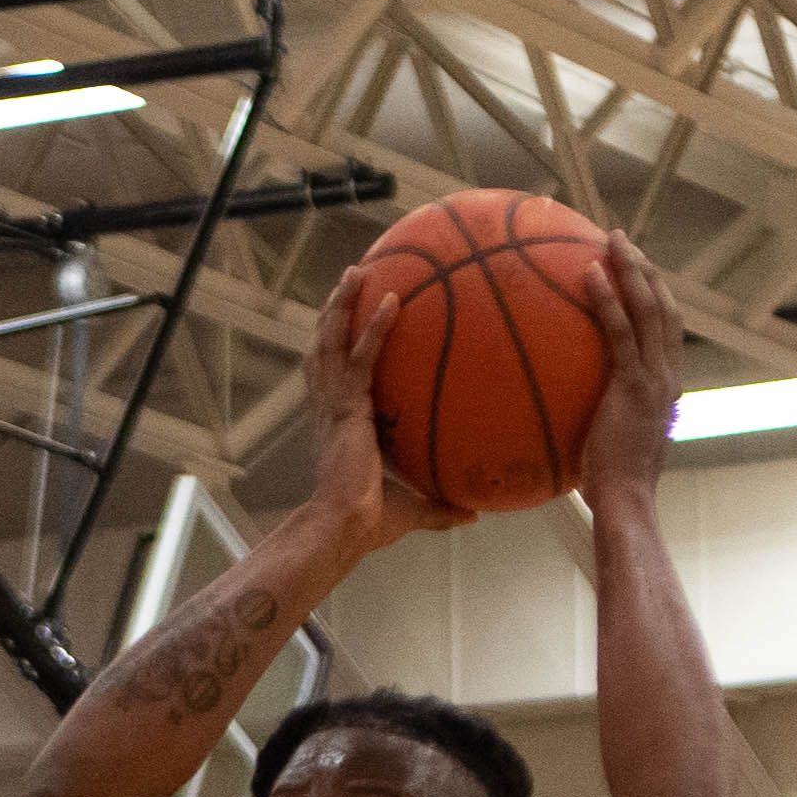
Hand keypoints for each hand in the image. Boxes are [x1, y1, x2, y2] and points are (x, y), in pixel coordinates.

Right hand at [304, 280, 471, 549]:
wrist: (345, 526)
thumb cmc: (369, 523)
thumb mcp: (413, 509)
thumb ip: (440, 507)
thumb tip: (474, 515)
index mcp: (336, 425)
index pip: (330, 377)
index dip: (333, 349)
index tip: (344, 328)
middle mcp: (328, 408)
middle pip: (323, 348)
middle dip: (333, 314)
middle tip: (349, 282)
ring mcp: (333, 404)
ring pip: (331, 341)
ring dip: (343, 304)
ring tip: (356, 271)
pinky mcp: (347, 407)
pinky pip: (362, 356)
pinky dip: (376, 326)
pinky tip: (394, 299)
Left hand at [572, 234, 687, 505]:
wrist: (627, 503)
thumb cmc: (612, 486)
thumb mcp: (613, 444)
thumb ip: (605, 421)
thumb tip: (575, 414)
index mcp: (666, 388)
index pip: (667, 332)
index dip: (654, 297)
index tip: (636, 273)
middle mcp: (667, 377)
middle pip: (665, 308)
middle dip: (645, 270)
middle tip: (622, 243)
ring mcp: (654, 379)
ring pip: (650, 310)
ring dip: (632, 270)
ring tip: (611, 241)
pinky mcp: (633, 386)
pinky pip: (620, 332)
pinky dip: (607, 299)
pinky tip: (589, 274)